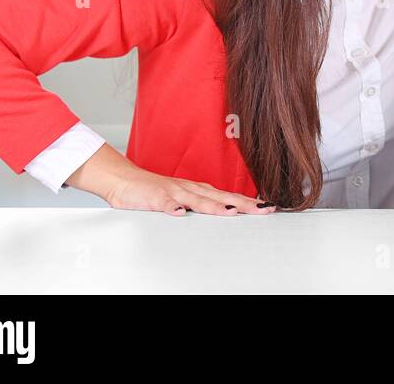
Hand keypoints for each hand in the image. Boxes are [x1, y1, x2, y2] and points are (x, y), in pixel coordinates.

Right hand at [65, 143, 277, 216]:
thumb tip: (226, 212)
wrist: (124, 180)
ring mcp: (173, 192)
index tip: (268, 207)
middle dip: (243, 204)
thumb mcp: (184, 200)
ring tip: (230, 213)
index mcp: (198, 190)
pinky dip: (173, 208)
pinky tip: (180, 214)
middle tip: (264, 209)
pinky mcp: (154, 198)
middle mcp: (190, 189)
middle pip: (221, 197)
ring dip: (214, 207)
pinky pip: (164, 204)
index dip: (248, 202)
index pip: (228, 197)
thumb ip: (202, 205)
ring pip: (197, 200)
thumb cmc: (155, 192)